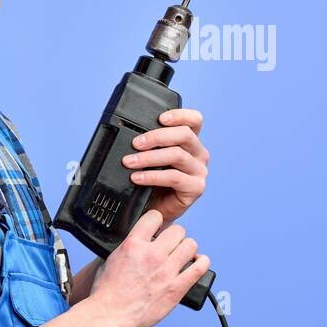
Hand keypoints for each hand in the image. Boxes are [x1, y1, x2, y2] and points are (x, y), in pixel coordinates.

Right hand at [87, 209, 209, 326]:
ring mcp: (166, 271)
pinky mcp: (177, 288)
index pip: (155, 216)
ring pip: (190, 245)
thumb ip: (128, 247)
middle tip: (170, 245)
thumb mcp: (110, 259)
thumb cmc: (107, 293)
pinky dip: (201, 263)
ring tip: (182, 255)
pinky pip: (200, 268)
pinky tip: (197, 263)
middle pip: (177, 230)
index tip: (157, 228)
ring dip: (187, 248)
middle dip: (174, 236)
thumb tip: (137, 242)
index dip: (157, 221)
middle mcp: (152, 255)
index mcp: (133, 245)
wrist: (109, 315)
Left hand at [122, 109, 208, 227]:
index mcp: (189, 142)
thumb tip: (126, 136)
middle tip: (135, 144)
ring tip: (129, 162)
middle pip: (184, 135)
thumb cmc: (151, 183)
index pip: (194, 121)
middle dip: (157, 137)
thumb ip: (146, 145)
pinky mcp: (196, 188)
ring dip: (149, 157)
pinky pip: (174, 178)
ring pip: (177, 155)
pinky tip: (137, 178)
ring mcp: (199, 171)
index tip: (161, 118)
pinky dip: (152, 176)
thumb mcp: (149, 159)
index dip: (180, 115)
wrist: (154, 211)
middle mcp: (198, 154)